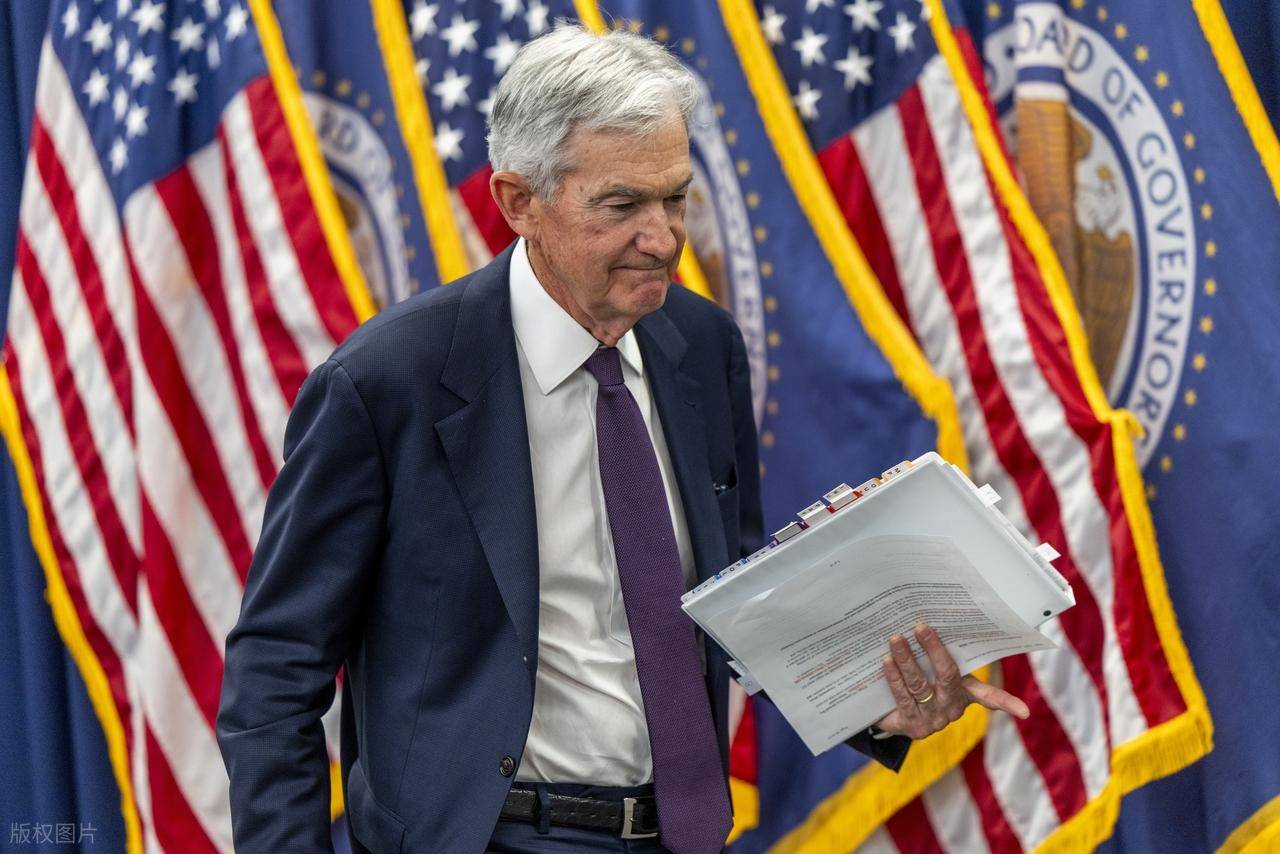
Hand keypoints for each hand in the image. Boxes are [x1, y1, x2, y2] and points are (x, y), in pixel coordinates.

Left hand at [874, 623, 1029, 739]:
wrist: (893, 716)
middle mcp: (952, 708)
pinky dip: (894, 677)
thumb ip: (937, 655)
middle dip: (934, 649)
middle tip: (921, 626)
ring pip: (919, 684)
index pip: (989, 697)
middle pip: (947, 675)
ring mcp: (933, 720)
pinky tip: (886, 662)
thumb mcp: (933, 672)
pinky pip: (903, 697)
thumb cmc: (919, 685)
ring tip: (895, 638)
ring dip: (906, 658)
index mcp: (964, 693)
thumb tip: (927, 620)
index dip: (1007, 704)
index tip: (1025, 712)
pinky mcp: (912, 726)